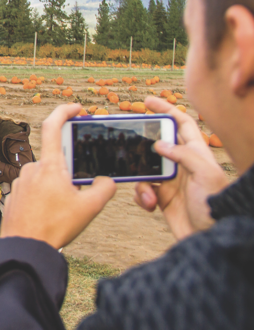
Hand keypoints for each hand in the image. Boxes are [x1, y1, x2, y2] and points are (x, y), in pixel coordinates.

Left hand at [0, 104, 116, 248]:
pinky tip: (51, 214)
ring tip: (65, 210)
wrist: (23, 247)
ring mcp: (21, 181)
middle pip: (56, 159)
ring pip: (45, 176)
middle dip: (70, 171)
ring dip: (57, 186)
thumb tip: (107, 181)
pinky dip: (45, 196)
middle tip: (78, 191)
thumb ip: (104, 189)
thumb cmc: (53, 227)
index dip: (65, 111)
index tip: (77, 108)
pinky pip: (34, 189)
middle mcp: (32, 169)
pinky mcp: (15, 194)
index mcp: (50, 165)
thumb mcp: (89, 208)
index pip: (53, 125)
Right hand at [133, 97, 227, 239]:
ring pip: (145, 168)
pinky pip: (143, 189)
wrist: (211, 239)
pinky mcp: (162, 197)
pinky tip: (150, 204)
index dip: (166, 110)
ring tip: (148, 191)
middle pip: (157, 144)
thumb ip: (184, 155)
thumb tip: (159, 144)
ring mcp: (171, 180)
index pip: (182, 123)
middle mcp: (183, 164)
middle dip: (142, 143)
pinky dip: (142, 195)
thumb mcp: (206, 175)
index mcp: (197, 153)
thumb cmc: (215, 206)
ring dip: (141, 177)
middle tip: (126, 140)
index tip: (147, 102)